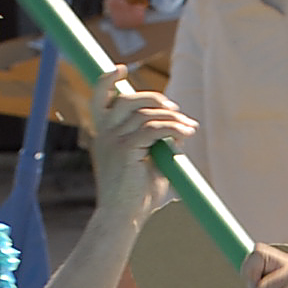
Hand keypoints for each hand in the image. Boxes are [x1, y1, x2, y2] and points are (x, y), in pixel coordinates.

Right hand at [86, 70, 193, 215]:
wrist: (123, 219)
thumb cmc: (137, 196)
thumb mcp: (149, 163)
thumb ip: (158, 142)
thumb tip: (180, 128)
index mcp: (104, 135)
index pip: (98, 98)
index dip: (107, 80)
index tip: (122, 68)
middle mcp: (104, 134)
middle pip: (127, 99)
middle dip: (155, 99)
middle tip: (177, 111)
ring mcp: (113, 141)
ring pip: (144, 113)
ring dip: (171, 117)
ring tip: (188, 127)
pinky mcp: (125, 150)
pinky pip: (153, 129)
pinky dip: (172, 127)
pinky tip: (186, 133)